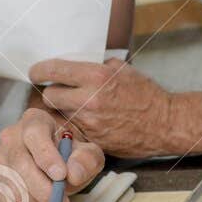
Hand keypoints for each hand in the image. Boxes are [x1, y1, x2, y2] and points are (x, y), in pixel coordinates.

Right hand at [0, 108, 103, 201]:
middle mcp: (11, 137)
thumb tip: (73, 174)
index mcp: (34, 121)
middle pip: (19, 163)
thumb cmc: (70, 155)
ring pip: (11, 186)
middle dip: (42, 189)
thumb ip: (86, 160)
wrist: (57, 162)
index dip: (47, 157)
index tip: (61, 176)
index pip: (34, 135)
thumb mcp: (87, 153)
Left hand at [29, 57, 173, 155]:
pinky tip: (87, 121)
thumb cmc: (146, 94)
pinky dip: (75, 125)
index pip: (54, 70)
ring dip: (63, 111)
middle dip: (52, 93)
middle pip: (49, 96)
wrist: (164, 123)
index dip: (40, 71)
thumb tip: (77, 63)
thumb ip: (97, 66)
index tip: (36, 72)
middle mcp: (90, 99)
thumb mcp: (123, 70)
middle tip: (59, 92)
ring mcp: (90, 122)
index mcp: (97, 76)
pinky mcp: (93, 139)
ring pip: (60, 114)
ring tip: (74, 107)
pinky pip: (73, 130)